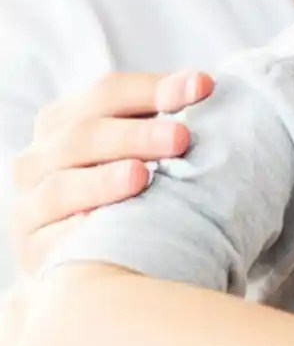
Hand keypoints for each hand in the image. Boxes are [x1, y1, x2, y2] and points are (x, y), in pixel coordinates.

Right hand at [8, 72, 214, 275]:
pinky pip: (54, 240)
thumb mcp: (138, 152)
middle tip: (181, 137)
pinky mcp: (35, 250)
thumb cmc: (127, 193)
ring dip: (103, 181)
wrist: (87, 258)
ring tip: (140, 176)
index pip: (108, 93)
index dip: (154, 88)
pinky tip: (107, 227)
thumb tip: (209, 91)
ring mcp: (32, 205)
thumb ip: (164, 126)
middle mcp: (40, 158)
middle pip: (84, 136)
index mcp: (66, 121)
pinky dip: (79, 232)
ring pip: (62, 187)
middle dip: (136, 134)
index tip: (204, 86)